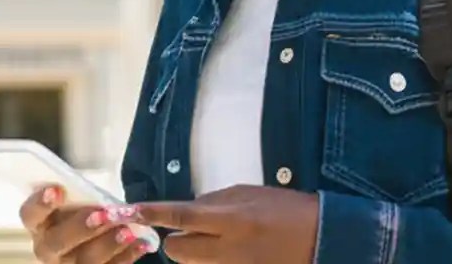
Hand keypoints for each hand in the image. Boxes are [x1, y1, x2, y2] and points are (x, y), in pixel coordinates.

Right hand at [20, 184, 158, 262]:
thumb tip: (95, 192)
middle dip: (81, 227)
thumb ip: (79, 196)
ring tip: (129, 230)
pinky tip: (141, 243)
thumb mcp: (75, 200)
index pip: (29, 214)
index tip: (58, 190)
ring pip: (85, 261)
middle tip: (104, 214)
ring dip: (109, 244)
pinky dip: (126, 256)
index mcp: (38, 223)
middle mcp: (47, 248)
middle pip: (57, 242)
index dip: (41, 203)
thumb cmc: (81, 210)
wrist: (92, 234)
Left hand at [137, 185, 318, 263]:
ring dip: (195, 253)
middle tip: (192, 231)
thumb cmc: (285, 210)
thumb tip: (186, 210)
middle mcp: (227, 249)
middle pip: (177, 250)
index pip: (180, 215)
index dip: (152, 214)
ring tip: (218, 242)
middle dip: (176, 240)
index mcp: (230, 219)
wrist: (322, 239)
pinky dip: (212, 262)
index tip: (130, 211)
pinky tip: (231, 252)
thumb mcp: (247, 194)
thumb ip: (213, 202)